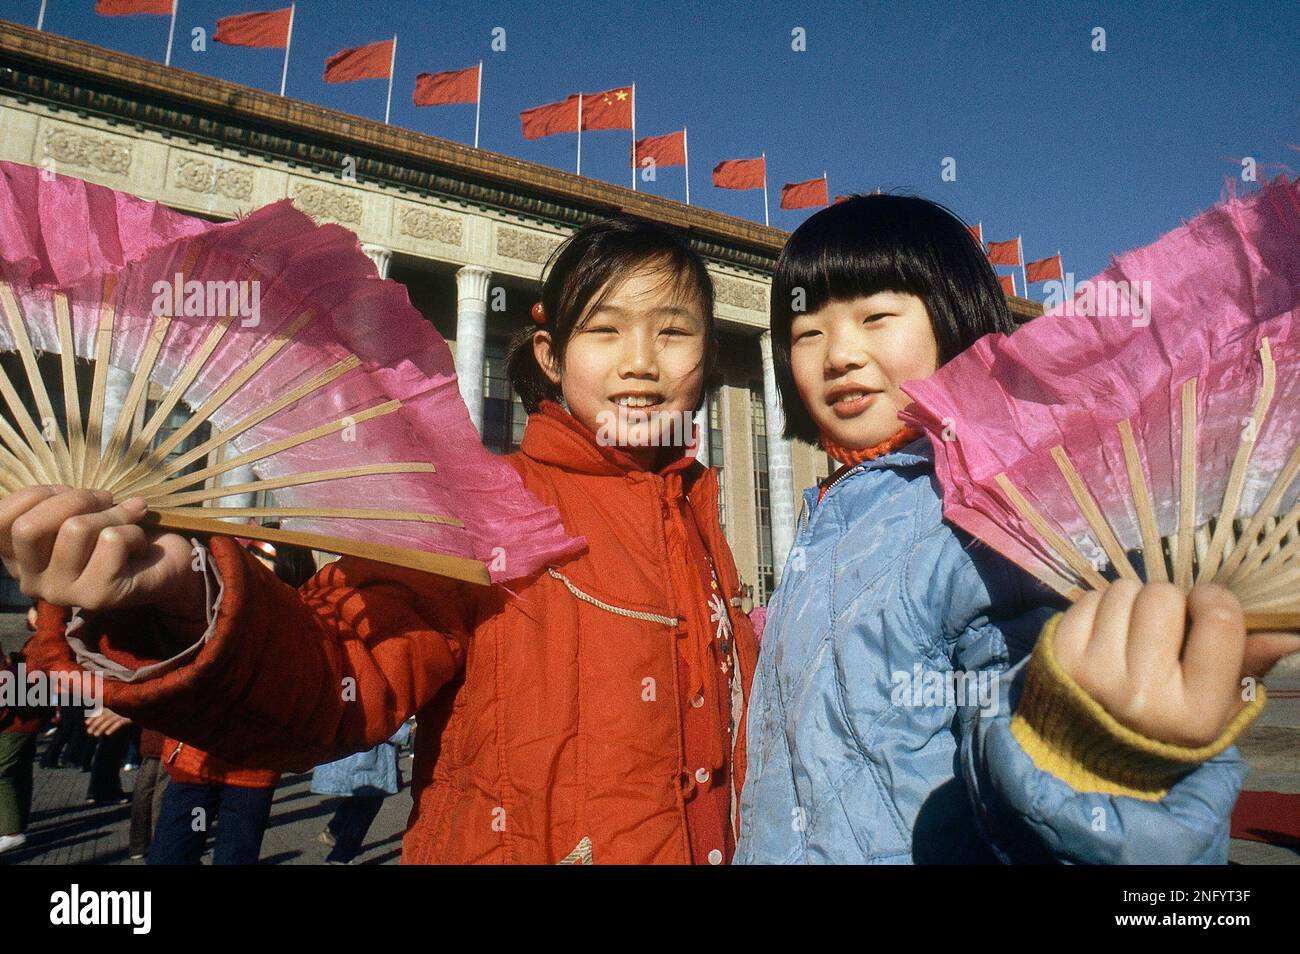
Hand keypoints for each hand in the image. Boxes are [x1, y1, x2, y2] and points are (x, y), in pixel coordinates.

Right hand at [0, 486, 206, 638]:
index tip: (67, 490)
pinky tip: (139, 544)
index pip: (1, 521)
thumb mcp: (78, 513)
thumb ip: (57, 505)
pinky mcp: (98, 597)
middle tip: (106, 498)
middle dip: (74, 499)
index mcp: (19, 559)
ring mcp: (63, 594)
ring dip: (113, 513)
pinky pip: (111, 541)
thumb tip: (61, 490)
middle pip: (29, 528)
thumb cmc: (116, 533)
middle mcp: (32, 582)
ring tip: (129, 518)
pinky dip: (133, 531)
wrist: (165, 564)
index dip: (35, 494)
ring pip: (75, 529)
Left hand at [85, 707, 130, 736]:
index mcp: (113, 706)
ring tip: (95, 735)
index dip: (93, 717)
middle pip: (103, 717)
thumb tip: (96, 719)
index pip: (101, 711)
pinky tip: (107, 734)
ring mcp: (122, 713)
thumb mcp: (118, 711)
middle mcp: (116, 709)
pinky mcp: (128, 718)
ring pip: (109, 720)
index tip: (86, 723)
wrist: (143, 710)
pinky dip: (112, 728)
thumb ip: (108, 712)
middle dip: (95, 724)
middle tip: (89, 732)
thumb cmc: (129, 712)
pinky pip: (119, 723)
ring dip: (102, 728)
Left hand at [1054, 580, 1299, 747]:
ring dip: (1132, 600)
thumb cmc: (1164, 721)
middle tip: (1163, 626)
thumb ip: (1247, 664)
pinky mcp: (1059, 657)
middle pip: (1164, 597)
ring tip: (1133, 631)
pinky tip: (1105, 633)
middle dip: (1168, 601)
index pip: (1219, 621)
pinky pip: (1089, 598)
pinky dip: (1100, 605)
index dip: (1213, 599)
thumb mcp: (1213, 705)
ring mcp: (1095, 675)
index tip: (1205, 606)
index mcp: (1196, 711)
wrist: (1087, 751)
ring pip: (1124, 590)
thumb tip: (1288, 633)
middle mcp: (1144, 695)